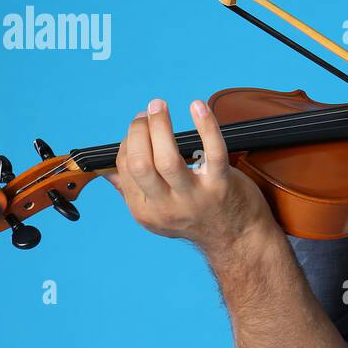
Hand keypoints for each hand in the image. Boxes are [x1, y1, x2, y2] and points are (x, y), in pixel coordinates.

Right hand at [102, 98, 275, 257]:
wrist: (238, 241)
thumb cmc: (198, 218)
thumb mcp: (160, 214)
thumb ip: (134, 193)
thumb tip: (109, 172)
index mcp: (146, 211)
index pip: (126, 169)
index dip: (128, 142)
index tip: (139, 127)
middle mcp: (167, 207)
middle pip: (140, 164)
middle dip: (139, 132)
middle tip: (147, 113)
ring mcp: (195, 197)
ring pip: (168, 159)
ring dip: (160, 126)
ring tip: (159, 106)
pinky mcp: (221, 186)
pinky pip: (213, 152)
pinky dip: (206, 126)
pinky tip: (198, 107)